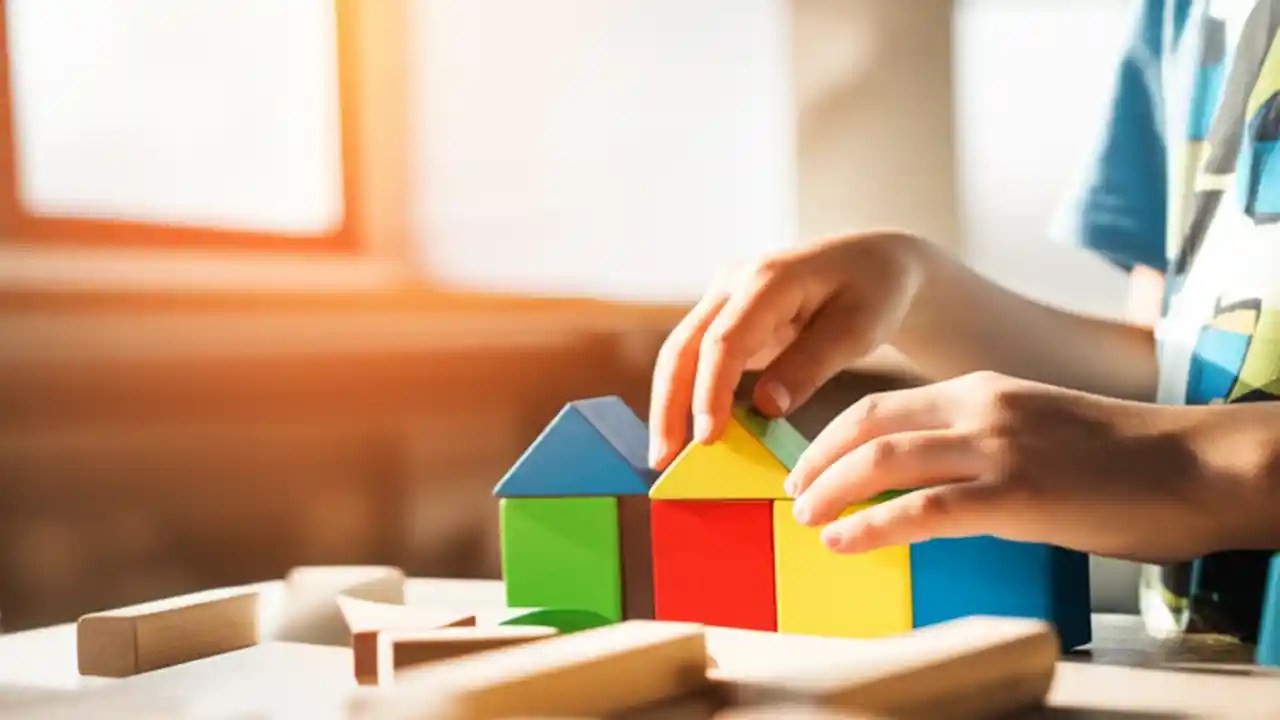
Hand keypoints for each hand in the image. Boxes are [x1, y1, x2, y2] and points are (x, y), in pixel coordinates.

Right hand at [648, 233, 931, 468]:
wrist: (876, 262)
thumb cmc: (874, 293)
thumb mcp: (856, 329)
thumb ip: (810, 365)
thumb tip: (765, 408)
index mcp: (767, 279)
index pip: (724, 341)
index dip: (710, 392)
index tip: (707, 439)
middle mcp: (733, 283)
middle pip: (683, 345)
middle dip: (669, 405)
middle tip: (662, 460)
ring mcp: (724, 298)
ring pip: (680, 352)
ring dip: (669, 404)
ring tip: (665, 457)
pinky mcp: (726, 317)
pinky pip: (696, 357)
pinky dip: (688, 395)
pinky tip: (688, 435)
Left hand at [787, 372, 1242, 562]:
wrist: (1193, 464)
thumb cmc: (1117, 457)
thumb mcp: (1032, 428)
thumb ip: (975, 441)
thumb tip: (925, 477)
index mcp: (979, 390)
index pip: (881, 406)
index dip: (831, 437)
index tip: (806, 466)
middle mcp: (978, 409)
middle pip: (868, 426)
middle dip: (817, 462)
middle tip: (792, 494)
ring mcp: (996, 449)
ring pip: (884, 461)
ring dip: (832, 491)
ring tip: (806, 519)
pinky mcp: (1017, 493)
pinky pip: (923, 509)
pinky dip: (872, 526)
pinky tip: (844, 542)